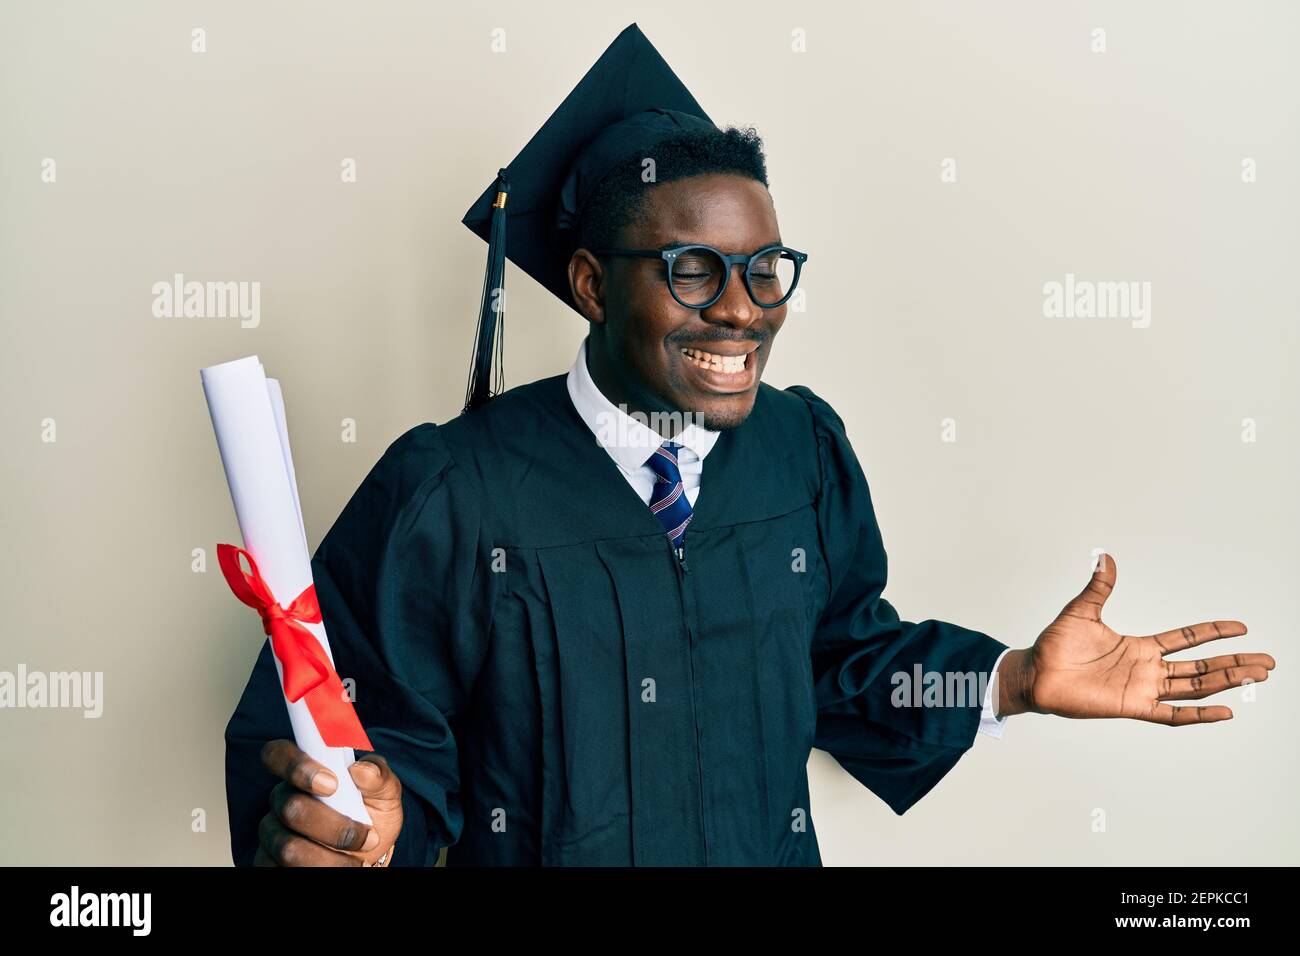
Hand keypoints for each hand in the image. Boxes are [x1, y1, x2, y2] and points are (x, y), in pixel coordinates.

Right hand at [254, 739, 403, 865]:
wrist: (370, 855)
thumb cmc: (372, 816)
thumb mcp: (385, 793)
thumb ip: (378, 776)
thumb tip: (362, 770)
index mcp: (303, 772)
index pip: (278, 754)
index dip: (297, 766)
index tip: (332, 784)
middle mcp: (282, 800)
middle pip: (290, 807)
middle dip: (334, 826)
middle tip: (367, 836)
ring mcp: (272, 833)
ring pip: (289, 847)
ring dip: (330, 858)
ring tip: (358, 861)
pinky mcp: (269, 862)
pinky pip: (280, 870)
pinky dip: (317, 872)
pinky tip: (338, 869)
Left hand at [996, 554, 1275, 724]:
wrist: (1035, 673)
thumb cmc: (1055, 646)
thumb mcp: (1081, 611)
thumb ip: (1099, 587)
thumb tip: (1106, 558)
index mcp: (1140, 647)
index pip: (1186, 639)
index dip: (1212, 632)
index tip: (1240, 628)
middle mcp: (1147, 669)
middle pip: (1202, 666)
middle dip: (1234, 663)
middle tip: (1267, 661)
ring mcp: (1142, 688)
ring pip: (1195, 686)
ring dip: (1226, 681)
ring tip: (1257, 676)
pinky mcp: (1132, 706)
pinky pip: (1172, 714)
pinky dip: (1198, 714)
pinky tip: (1224, 712)